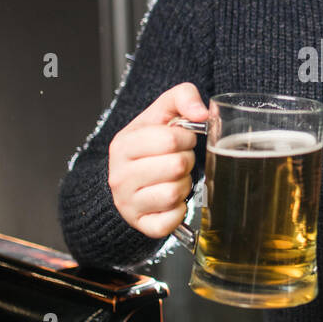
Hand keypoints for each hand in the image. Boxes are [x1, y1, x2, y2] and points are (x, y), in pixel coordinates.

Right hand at [107, 82, 209, 238]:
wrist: (128, 179)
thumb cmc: (149, 145)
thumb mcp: (161, 113)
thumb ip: (182, 97)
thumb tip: (203, 113)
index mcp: (123, 145)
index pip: (170, 139)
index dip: (186, 138)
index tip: (181, 140)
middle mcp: (120, 176)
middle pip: (176, 166)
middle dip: (187, 161)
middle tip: (179, 160)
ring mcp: (128, 203)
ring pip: (175, 194)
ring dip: (184, 185)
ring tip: (175, 179)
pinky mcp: (141, 225)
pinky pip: (171, 221)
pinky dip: (180, 211)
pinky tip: (173, 201)